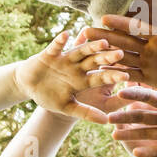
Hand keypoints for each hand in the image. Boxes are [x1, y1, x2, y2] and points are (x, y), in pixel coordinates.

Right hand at [14, 31, 128, 123]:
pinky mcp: (50, 54)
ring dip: (90, 46)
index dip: (113, 76)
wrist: (29, 87)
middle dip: (106, 57)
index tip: (127, 76)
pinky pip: (56, 46)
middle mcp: (77, 67)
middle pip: (95, 61)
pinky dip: (59, 42)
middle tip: (121, 54)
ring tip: (103, 42)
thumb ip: (86, 113)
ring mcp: (65, 59)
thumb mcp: (68, 108)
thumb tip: (106, 121)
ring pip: (80, 51)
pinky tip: (66, 35)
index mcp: (84, 80)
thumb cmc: (50, 97)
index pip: (101, 77)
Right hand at [90, 4, 156, 98]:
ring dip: (107, 54)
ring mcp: (149, 62)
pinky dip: (117, 73)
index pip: (137, 28)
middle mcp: (151, 48)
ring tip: (87, 51)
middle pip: (124, 41)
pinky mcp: (151, 78)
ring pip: (123, 57)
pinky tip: (101, 73)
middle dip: (106, 37)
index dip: (121, 23)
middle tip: (85, 32)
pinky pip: (131, 75)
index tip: (104, 17)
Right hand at [108, 86, 156, 156]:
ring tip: (114, 135)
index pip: (149, 98)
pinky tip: (135, 152)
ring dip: (130, 134)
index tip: (120, 93)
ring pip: (145, 133)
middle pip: (141, 116)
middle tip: (108, 118)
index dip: (134, 95)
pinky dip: (147, 151)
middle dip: (125, 116)